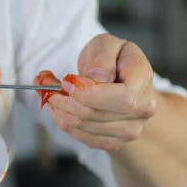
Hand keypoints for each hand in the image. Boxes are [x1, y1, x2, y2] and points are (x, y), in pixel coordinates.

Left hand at [40, 33, 157, 152]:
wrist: (123, 81)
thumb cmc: (114, 59)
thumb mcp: (109, 44)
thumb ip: (103, 57)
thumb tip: (96, 77)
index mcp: (143, 84)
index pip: (120, 99)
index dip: (88, 93)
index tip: (66, 80)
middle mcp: (141, 112)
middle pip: (93, 114)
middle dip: (61, 96)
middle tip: (43, 79)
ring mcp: (128, 131)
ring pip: (80, 125)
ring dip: (56, 106)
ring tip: (49, 88)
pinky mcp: (111, 142)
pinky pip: (77, 134)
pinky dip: (60, 117)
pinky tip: (58, 103)